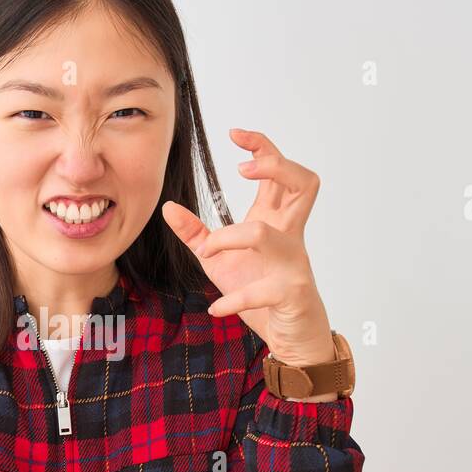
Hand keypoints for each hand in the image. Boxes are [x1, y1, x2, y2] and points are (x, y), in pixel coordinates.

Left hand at [161, 128, 334, 365]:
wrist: (290, 336)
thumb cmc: (261, 293)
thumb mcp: (220, 261)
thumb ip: (196, 234)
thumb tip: (168, 207)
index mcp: (275, 220)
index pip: (280, 170)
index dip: (262, 147)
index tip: (234, 134)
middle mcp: (289, 235)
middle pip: (303, 183)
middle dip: (276, 166)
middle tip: (242, 171)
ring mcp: (293, 263)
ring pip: (268, 234)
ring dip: (231, 238)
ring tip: (208, 250)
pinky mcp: (292, 293)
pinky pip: (264, 290)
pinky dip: (235, 299)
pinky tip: (216, 308)